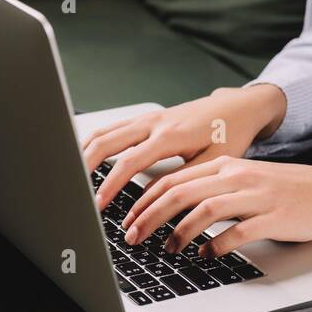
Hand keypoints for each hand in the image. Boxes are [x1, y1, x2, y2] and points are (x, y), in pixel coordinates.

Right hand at [83, 84, 285, 209]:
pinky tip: (86, 157)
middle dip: (85, 167)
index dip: (110, 185)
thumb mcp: (212, 163)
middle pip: (105, 142)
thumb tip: (151, 201)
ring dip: (84, 153)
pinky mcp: (145, 118)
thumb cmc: (230, 133)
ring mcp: (146, 118)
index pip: (129, 162)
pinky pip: (111, 128)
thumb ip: (181, 181)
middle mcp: (153, 122)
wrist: (238, 107)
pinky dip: (94, 143)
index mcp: (169, 135)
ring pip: (104, 132)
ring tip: (73, 176)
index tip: (99, 204)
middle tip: (75, 190)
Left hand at [121, 157, 311, 255]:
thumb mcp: (242, 181)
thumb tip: (167, 208)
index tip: (127, 219)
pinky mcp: (274, 217)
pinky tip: (204, 256)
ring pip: (206, 209)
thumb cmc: (284, 191)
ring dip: (179, 231)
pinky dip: (216, 245)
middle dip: (150, 216)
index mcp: (226, 165)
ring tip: (167, 249)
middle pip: (182, 192)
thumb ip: (209, 189)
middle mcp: (238, 176)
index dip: (145, 200)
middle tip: (133, 237)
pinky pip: (238, 231)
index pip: (174, 179)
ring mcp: (257, 196)